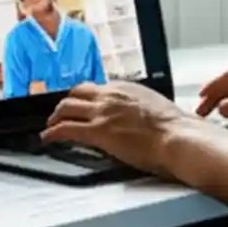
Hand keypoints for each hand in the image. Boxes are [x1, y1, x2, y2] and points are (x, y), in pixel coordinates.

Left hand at [41, 81, 191, 176]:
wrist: (180, 138)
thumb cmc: (177, 129)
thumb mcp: (156, 108)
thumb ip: (140, 108)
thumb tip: (138, 118)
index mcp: (126, 88)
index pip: (97, 88)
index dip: (86, 98)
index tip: (83, 105)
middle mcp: (111, 95)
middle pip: (77, 93)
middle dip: (67, 103)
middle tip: (62, 112)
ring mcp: (102, 112)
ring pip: (67, 107)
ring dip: (56, 116)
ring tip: (51, 124)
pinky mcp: (97, 131)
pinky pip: (66, 129)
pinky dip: (52, 132)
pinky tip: (48, 137)